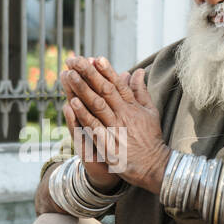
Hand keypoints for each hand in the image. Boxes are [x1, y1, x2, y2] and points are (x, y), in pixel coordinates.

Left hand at [59, 54, 169, 192]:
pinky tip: (72, 104)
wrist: (154, 166)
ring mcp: (116, 129)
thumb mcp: (150, 112)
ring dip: (82, 89)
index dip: (105, 70)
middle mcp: (124, 114)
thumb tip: (138, 71)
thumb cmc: (150, 138)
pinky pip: (94, 127)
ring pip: (97, 105)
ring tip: (70, 75)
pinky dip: (83, 115)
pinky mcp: (109, 144)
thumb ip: (141, 91)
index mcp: (132, 106)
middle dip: (88, 73)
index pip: (117, 84)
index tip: (95, 58)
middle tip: (74, 60)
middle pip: (104, 90)